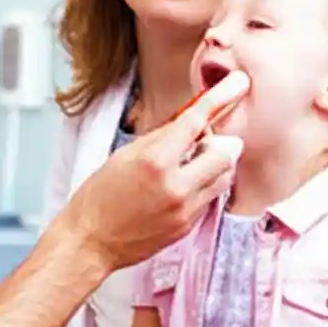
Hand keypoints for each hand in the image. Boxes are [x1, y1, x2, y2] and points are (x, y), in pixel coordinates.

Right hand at [62, 71, 249, 271]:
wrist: (89, 242)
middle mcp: (175, 185)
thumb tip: (187, 126)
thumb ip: (159, 140)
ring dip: (215, 165)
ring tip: (190, 165)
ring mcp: (185, 209)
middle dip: (219, 143)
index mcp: (154, 161)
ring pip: (223, 177)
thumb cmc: (97, 199)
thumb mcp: (123, 157)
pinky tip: (180, 188)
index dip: (221, 98)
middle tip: (205, 141)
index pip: (196, 122)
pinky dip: (202, 187)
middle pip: (225, 154)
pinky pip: (209, 199)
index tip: (238, 84)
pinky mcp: (187, 227)